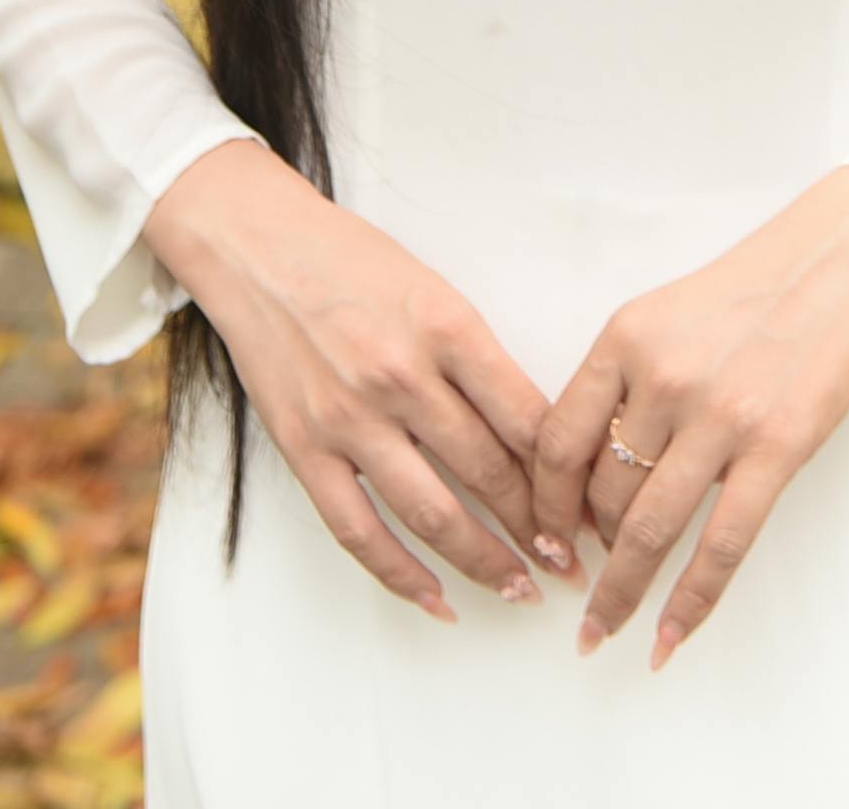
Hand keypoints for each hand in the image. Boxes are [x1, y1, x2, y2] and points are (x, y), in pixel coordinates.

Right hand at [143, 138, 572, 620]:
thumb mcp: (436, 291)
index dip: (567, 474)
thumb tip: (532, 437)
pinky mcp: (304, 448)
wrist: (259, 248)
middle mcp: (401, 375)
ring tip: (519, 590)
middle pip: (488, 471)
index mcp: (447, 326)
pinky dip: (402, 576)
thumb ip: (478, 361)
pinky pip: (359, 531)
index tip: (589, 506)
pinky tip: (437, 600)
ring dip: (484, 562)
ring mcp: (349, 418)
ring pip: (432, 514)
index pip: (526, 419)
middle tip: (568, 563)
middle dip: (538, 528)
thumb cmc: (355, 262)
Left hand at [528, 165, 848, 672]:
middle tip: (586, 579)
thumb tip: (590, 478)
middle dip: (588, 548)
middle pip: (601, 492)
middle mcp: (664, 380)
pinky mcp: (776, 449)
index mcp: (625, 339)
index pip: (556, 441)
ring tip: (604, 627)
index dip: (542, 502)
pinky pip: (722, 546)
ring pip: (650, 528)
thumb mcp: (663, 315)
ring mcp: (721, 417)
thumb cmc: (749, 289)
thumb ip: (622, 384)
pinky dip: (690, 602)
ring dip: (621, 590)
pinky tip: (668, 637)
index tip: (543, 535)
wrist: (837, 262)